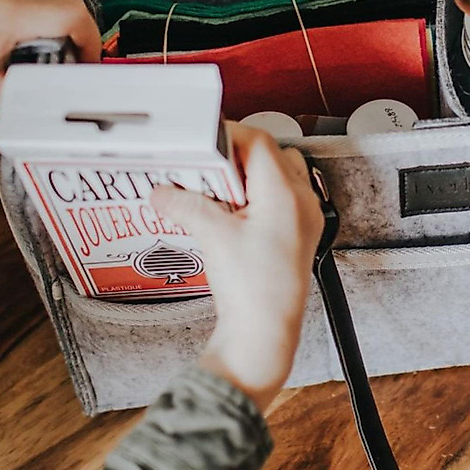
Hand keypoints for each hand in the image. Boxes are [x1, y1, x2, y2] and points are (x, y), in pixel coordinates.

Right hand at [152, 126, 322, 410]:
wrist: (265, 334)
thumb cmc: (250, 289)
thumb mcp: (213, 236)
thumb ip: (185, 205)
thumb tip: (162, 191)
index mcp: (285, 194)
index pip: (258, 142)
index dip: (228, 136)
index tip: (203, 142)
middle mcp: (302, 201)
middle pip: (271, 155)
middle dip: (237, 155)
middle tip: (207, 164)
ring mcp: (306, 218)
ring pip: (280, 175)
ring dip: (249, 175)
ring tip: (218, 188)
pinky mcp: (301, 235)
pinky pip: (282, 198)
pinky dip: (258, 194)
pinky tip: (232, 211)